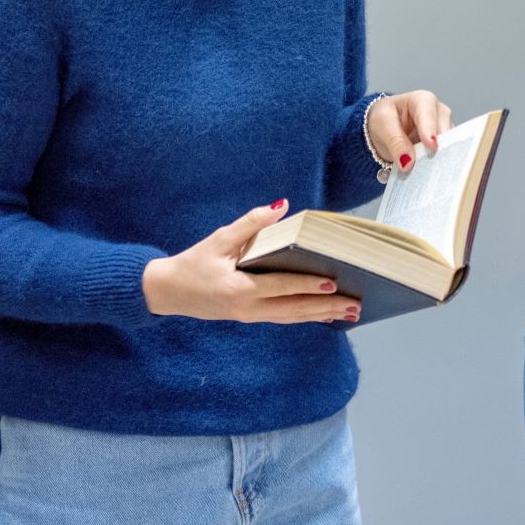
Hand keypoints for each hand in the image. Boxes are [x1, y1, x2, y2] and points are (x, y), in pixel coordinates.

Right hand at [142, 199, 361, 323]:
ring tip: (351, 313)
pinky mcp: (251, 317)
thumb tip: (280, 207)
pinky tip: (326, 315)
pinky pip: (284, 317)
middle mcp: (248, 308)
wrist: (168, 292)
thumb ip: (250, 224)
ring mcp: (250, 316)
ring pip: (292, 317)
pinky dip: (307, 316)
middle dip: (326, 307)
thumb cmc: (194, 263)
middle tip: (355, 305)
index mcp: (239, 288)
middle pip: (294, 309)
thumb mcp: (219, 239)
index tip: (332, 283)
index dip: (306, 285)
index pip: (280, 287)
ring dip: (322, 315)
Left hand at [367, 92, 453, 173]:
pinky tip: (431, 173)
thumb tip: (408, 162)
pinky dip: (438, 164)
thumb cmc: (383, 120)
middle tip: (432, 165)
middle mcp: (438, 112)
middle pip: (444, 130)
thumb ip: (395, 143)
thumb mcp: (383, 127)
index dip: (430, 130)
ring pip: (449, 144)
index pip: (429, 114)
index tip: (431, 146)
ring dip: (439, 158)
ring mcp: (443, 129)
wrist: (382, 128)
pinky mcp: (444, 144)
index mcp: (422, 100)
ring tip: (430, 172)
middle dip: (438, 147)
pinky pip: (446, 155)